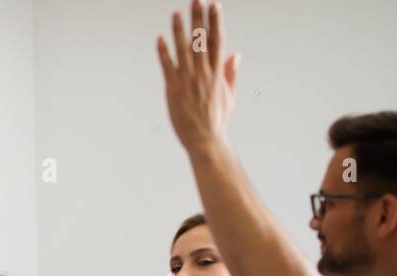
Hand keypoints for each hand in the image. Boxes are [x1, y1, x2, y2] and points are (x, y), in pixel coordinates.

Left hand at [156, 1, 240, 153]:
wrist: (204, 140)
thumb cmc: (217, 119)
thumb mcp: (230, 95)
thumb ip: (231, 74)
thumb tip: (236, 54)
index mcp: (217, 73)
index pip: (218, 41)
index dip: (216, 21)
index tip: (214, 5)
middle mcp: (203, 73)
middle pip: (201, 40)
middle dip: (198, 19)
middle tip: (196, 0)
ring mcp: (187, 80)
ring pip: (183, 50)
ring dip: (179, 30)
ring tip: (176, 12)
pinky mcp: (173, 89)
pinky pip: (167, 66)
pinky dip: (163, 52)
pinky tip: (160, 38)